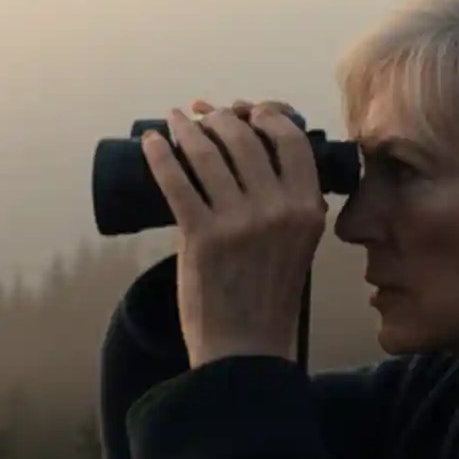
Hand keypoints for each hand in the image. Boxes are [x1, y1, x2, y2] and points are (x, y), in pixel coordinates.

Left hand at [141, 101, 327, 367]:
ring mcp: (239, 221)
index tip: (245, 109)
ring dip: (186, 128)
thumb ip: (289, 204)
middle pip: (244, 137)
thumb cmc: (268, 296)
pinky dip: (159, 155)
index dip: (265, 114)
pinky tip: (149, 142)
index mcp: (308, 208)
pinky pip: (176, 181)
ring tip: (175, 120)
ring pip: (207, 152)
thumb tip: (255, 159)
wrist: (245, 348)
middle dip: (220, 116)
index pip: (290, 139)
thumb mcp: (299, 244)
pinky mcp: (202, 236)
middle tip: (203, 114)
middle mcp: (278, 209)